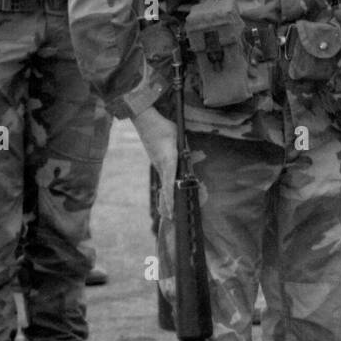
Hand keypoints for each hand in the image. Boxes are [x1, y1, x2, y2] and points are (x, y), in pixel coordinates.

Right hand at [132, 106, 177, 221]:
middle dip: (168, 204)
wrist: (147, 121)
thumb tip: (194, 158)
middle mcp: (162, 166)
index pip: (169, 183)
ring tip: (169, 212)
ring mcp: (159, 165)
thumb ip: (186, 149)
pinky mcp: (158, 162)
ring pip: (165, 184)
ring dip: (167, 197)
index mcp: (168, 161)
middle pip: (166, 189)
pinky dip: (168, 187)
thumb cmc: (165, 128)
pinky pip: (165, 177)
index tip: (171, 210)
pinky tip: (171, 191)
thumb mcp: (179, 137)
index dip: (170, 198)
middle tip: (170, 218)